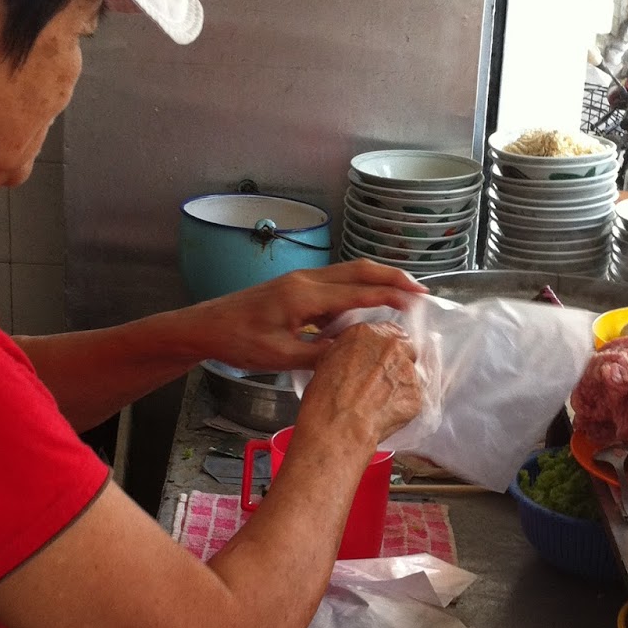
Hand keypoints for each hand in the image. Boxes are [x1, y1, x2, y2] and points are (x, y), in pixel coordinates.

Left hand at [187, 262, 425, 371]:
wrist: (206, 327)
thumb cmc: (239, 342)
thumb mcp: (281, 356)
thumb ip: (320, 353)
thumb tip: (354, 351)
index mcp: (304, 296)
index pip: (357, 292)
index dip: (390, 295)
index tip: (417, 300)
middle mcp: (306, 281)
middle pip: (359, 270)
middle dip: (393, 277)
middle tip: (422, 290)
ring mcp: (301, 281)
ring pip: (349, 273)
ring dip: (377, 280)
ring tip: (404, 292)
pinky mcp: (296, 288)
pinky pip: (335, 283)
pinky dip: (358, 288)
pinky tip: (368, 304)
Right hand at [297, 321, 422, 447]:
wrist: (339, 424)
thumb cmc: (327, 397)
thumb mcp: (328, 360)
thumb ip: (352, 351)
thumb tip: (357, 358)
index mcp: (367, 333)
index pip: (388, 331)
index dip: (385, 348)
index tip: (381, 358)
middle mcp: (391, 346)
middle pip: (405, 348)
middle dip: (397, 362)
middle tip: (381, 381)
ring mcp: (406, 370)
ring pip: (411, 373)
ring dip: (400, 383)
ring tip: (380, 400)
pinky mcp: (415, 393)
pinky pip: (413, 396)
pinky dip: (403, 404)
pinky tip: (385, 411)